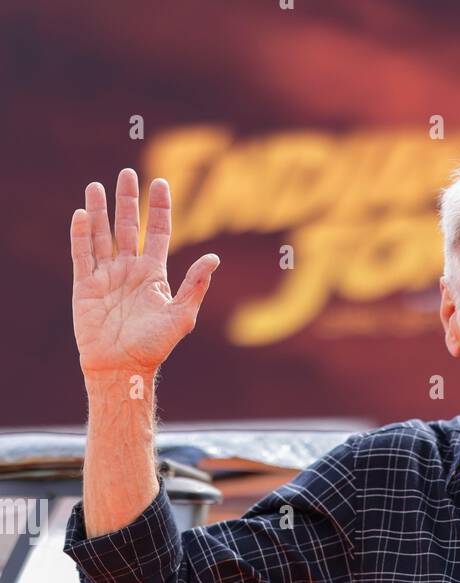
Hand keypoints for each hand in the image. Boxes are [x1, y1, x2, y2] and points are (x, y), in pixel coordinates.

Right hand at [71, 167, 218, 375]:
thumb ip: (195, 287)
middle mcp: (129, 270)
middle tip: (127, 172)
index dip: (159, 208)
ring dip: (100, 211)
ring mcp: (106, 276)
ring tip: (97, 186)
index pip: (157, 233)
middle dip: (127, 201)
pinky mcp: (85, 285)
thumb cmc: (154, 347)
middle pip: (127, 227)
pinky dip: (81, 234)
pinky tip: (83, 213)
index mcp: (153, 275)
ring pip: (101, 235)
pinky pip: (81, 254)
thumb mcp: (181, 317)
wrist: (122, 368)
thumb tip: (214, 259)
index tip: (161, 183)